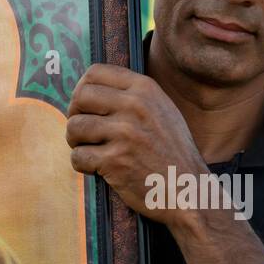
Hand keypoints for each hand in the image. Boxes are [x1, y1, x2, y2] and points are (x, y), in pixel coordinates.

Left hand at [65, 63, 207, 224]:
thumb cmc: (172, 152)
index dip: (82, 88)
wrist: (189, 191)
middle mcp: (134, 106)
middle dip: (74, 114)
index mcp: (145, 89)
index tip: (83, 105)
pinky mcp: (115, 160)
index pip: (95, 72)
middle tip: (82, 130)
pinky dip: (82, 164)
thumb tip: (90, 86)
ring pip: (74, 126)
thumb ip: (132, 95)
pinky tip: (97, 168)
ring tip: (89, 149)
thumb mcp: (162, 110)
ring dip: (75, 141)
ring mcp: (124, 133)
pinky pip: (78, 156)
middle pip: (80, 97)